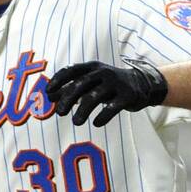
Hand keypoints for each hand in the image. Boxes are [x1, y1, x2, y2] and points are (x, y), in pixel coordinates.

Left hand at [45, 58, 168, 126]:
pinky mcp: (127, 96)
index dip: (58, 81)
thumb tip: (50, 97)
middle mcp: (103, 73)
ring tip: (76, 122)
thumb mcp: (91, 82)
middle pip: (81, 84)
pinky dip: (103, 117)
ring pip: (95, 97)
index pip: (71, 70)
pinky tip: (96, 124)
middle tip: (60, 112)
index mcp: (92, 67)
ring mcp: (116, 84)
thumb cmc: (109, 85)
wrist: (141, 84)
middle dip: (68, 98)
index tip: (48, 93)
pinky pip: (112, 108)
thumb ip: (72, 88)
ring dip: (82, 110)